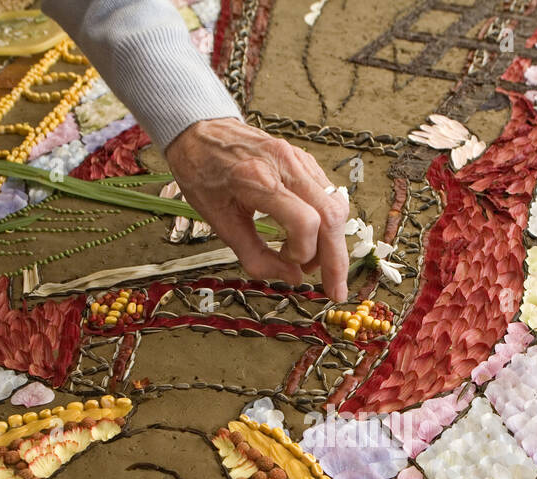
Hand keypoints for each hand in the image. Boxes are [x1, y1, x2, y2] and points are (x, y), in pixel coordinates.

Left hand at [165, 118, 349, 301]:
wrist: (199, 131)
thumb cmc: (202, 174)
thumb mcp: (218, 221)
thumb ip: (255, 255)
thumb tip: (292, 277)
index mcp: (258, 180)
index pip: (305, 222)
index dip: (304, 253)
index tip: (290, 265)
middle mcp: (286, 165)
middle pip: (332, 216)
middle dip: (337, 259)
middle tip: (334, 290)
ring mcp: (299, 159)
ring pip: (336, 206)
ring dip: (332, 242)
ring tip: (310, 261)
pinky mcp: (305, 160)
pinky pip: (328, 196)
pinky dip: (326, 223)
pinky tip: (309, 237)